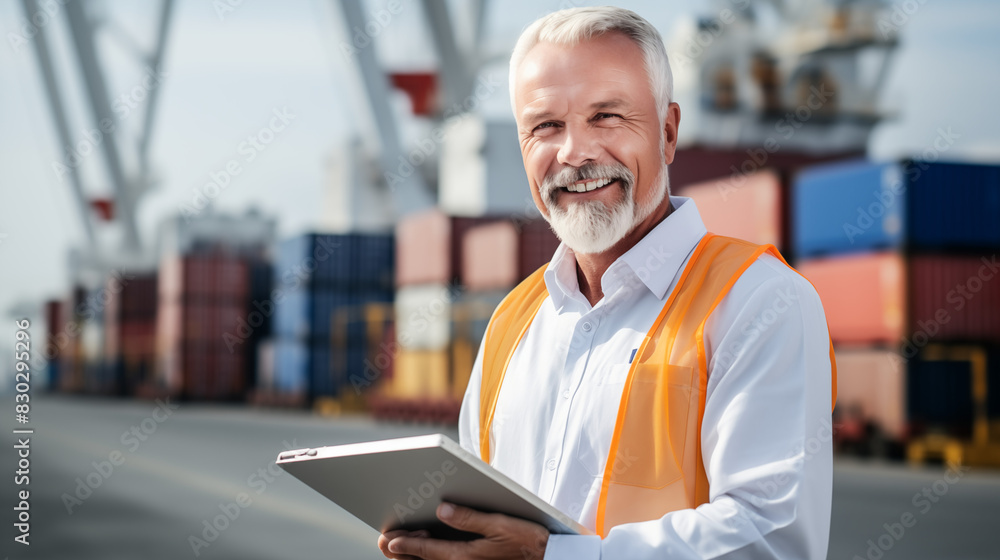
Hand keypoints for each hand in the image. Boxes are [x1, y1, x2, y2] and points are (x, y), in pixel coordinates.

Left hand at [378, 503, 549, 559]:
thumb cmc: (528, 541)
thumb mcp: (501, 524)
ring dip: (415, 556)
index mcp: (466, 556)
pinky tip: (428, 549)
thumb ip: (470, 518)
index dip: (406, 544)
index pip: (428, 550)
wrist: (549, 559)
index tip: (389, 539)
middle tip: (385, 541)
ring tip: (398, 545)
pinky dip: (431, 557)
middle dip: (403, 552)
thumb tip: (442, 510)